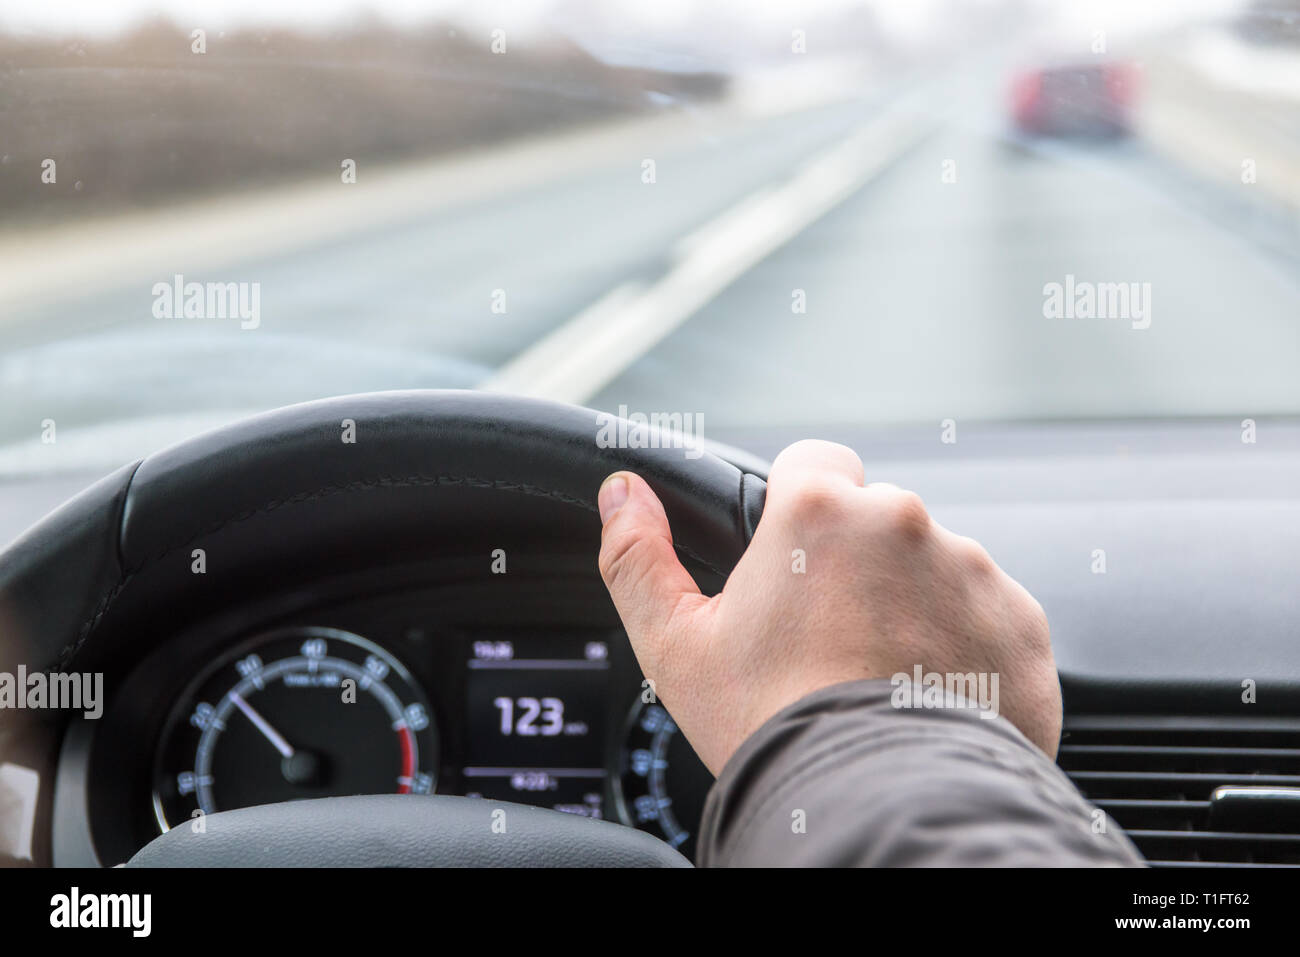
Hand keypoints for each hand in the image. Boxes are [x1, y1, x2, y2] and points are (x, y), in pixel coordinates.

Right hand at [596, 439, 1060, 774]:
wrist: (877, 803)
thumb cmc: (775, 725)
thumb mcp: (676, 645)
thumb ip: (639, 557)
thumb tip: (621, 495)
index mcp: (819, 512)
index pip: (814, 461)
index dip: (798, 506)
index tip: (793, 557)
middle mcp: (904, 523)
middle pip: (877, 517)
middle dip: (856, 561)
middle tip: (829, 636)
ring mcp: (972, 572)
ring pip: (935, 564)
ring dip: (912, 601)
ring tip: (881, 673)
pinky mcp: (1019, 625)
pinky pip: (987, 615)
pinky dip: (963, 644)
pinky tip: (928, 691)